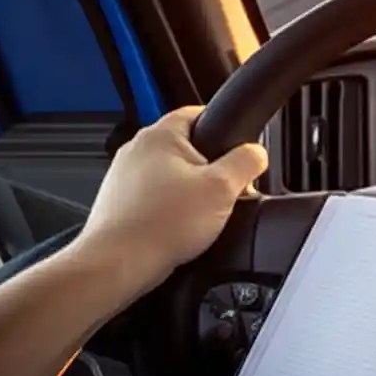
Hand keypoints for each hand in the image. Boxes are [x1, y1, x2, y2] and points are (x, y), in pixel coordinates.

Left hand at [73, 106, 267, 300]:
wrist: (118, 264)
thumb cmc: (160, 226)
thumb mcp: (223, 188)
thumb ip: (247, 162)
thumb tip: (257, 153)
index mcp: (160, 135)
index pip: (199, 112)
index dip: (226, 129)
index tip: (240, 147)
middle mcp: (137, 150)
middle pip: (190, 148)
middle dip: (213, 170)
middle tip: (227, 192)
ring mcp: (125, 176)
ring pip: (174, 175)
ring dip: (193, 192)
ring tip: (202, 216)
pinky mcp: (122, 202)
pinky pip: (158, 198)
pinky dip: (173, 210)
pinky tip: (181, 228)